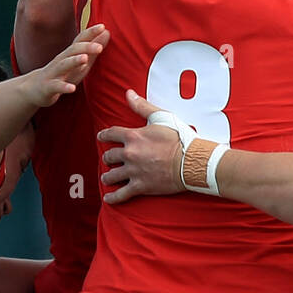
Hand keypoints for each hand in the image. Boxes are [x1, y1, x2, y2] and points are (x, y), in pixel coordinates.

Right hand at [21, 25, 109, 106]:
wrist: (35, 88)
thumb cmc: (62, 74)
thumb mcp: (79, 62)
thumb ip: (92, 49)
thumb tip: (107, 33)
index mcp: (69, 53)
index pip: (80, 40)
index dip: (90, 32)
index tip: (103, 26)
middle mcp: (61, 60)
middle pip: (73, 50)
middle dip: (86, 47)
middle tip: (100, 47)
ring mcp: (53, 73)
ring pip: (63, 65)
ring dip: (74, 61)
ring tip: (85, 59)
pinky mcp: (48, 87)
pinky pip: (56, 86)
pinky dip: (64, 87)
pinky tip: (72, 88)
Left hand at [97, 90, 182, 204]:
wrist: (191, 161)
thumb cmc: (179, 137)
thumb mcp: (161, 117)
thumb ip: (142, 106)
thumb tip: (128, 93)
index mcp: (133, 136)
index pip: (111, 133)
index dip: (104, 135)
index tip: (101, 137)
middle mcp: (130, 154)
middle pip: (109, 156)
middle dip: (108, 157)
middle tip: (109, 159)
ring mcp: (133, 171)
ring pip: (112, 176)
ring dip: (108, 177)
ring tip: (108, 178)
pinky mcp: (140, 186)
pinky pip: (121, 194)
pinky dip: (113, 198)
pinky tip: (109, 198)